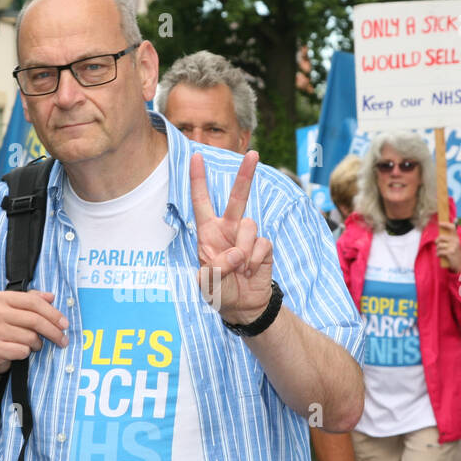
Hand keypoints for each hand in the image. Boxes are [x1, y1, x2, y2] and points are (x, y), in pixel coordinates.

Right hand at [0, 290, 68, 375]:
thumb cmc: (6, 329)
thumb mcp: (18, 310)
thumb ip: (33, 300)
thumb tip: (51, 297)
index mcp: (1, 298)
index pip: (34, 302)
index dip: (53, 313)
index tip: (65, 324)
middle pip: (35, 320)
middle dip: (54, 332)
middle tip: (63, 340)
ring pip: (30, 338)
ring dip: (37, 344)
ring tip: (34, 345)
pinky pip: (22, 351)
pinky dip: (27, 353)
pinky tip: (22, 351)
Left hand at [190, 150, 273, 324]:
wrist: (243, 307)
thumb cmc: (219, 292)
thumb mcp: (207, 285)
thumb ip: (216, 269)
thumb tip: (237, 253)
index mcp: (208, 233)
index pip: (201, 202)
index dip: (198, 180)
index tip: (196, 156)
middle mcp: (228, 230)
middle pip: (238, 198)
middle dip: (245, 175)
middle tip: (253, 153)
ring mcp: (247, 237)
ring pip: (250, 226)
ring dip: (244, 250)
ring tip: (240, 268)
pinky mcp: (263, 246)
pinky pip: (262, 244)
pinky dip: (256, 260)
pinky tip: (251, 271)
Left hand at [436, 222, 460, 272]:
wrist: (459, 265)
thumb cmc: (454, 253)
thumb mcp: (454, 245)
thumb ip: (449, 239)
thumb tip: (441, 233)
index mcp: (456, 238)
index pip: (452, 227)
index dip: (445, 224)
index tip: (439, 223)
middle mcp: (456, 241)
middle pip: (441, 237)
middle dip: (436, 242)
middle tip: (437, 244)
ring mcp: (453, 247)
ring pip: (439, 245)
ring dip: (437, 250)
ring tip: (441, 252)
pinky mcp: (450, 253)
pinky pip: (439, 252)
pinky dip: (438, 254)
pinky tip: (440, 256)